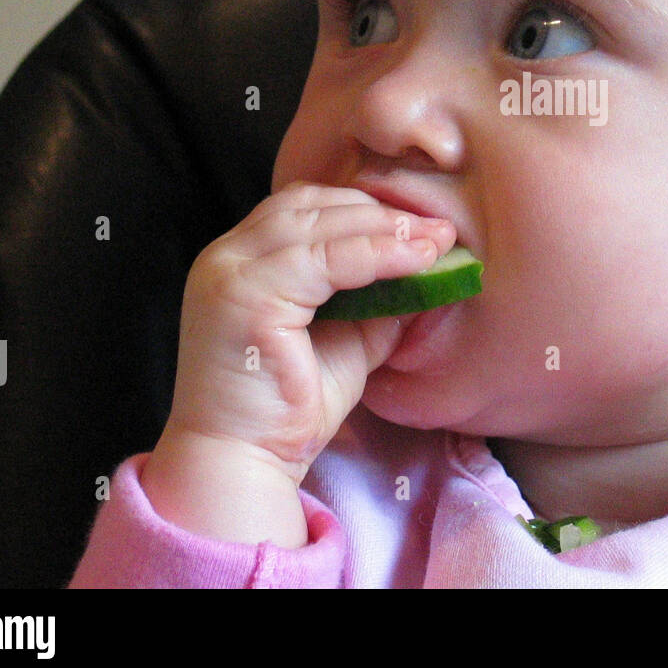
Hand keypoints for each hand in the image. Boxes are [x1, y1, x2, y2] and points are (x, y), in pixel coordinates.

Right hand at [141, 181, 454, 543]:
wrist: (246, 462)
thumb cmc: (292, 407)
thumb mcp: (349, 336)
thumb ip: (378, 296)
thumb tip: (430, 261)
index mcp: (243, 259)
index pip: (307, 208)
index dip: (367, 207)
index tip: (423, 223)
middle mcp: (227, 256)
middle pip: (314, 205)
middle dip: (383, 212)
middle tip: (440, 228)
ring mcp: (230, 272)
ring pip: (321, 224)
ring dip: (386, 228)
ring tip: (436, 241)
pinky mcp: (244, 295)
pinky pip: (324, 259)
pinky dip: (376, 253)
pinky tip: (416, 260)